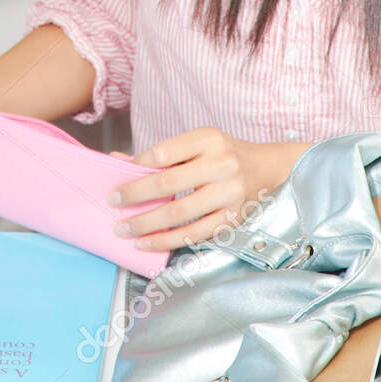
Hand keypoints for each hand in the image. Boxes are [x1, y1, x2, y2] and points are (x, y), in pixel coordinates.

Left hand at [107, 127, 309, 251]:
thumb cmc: (222, 154)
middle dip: (135, 196)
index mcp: (208, 139)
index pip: (164, 152)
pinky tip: (148, 242)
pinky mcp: (233, 218)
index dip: (136, 168)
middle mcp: (221, 163)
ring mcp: (230, 193)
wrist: (267, 168)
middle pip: (168, 183)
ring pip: (179, 213)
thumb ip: (160, 154)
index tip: (117, 181)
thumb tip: (117, 162)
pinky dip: (167, 240)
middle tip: (113, 204)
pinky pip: (194, 234)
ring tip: (124, 229)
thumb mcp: (196, 144)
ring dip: (146, 224)